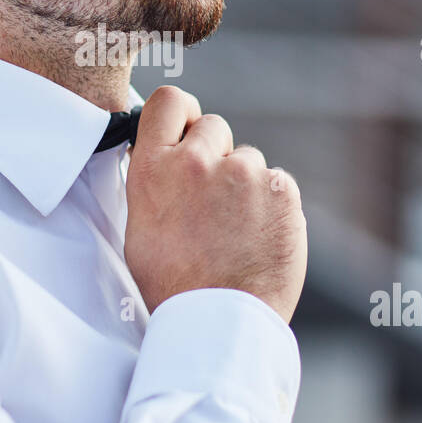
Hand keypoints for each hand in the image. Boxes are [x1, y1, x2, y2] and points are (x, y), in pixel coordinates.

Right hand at [124, 86, 306, 322]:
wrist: (220, 321)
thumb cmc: (175, 283)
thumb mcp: (140, 225)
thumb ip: (154, 180)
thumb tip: (164, 153)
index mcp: (153, 169)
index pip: (169, 101)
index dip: (182, 114)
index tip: (187, 131)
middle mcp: (197, 161)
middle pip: (214, 127)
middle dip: (216, 154)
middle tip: (213, 201)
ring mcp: (243, 173)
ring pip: (248, 160)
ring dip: (245, 185)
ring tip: (236, 232)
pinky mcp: (281, 189)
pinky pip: (277, 183)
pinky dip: (272, 204)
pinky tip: (259, 237)